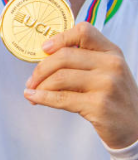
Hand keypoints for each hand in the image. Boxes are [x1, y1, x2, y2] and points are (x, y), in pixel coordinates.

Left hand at [25, 22, 137, 148]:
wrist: (136, 127)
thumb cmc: (114, 97)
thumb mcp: (107, 72)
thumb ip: (84, 60)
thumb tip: (43, 56)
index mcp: (112, 52)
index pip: (84, 31)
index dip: (59, 38)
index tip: (43, 49)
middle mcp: (112, 65)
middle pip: (64, 56)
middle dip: (41, 69)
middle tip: (32, 80)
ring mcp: (107, 85)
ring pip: (59, 77)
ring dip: (40, 85)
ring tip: (33, 91)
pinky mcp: (99, 105)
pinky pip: (61, 98)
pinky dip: (42, 97)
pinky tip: (33, 98)